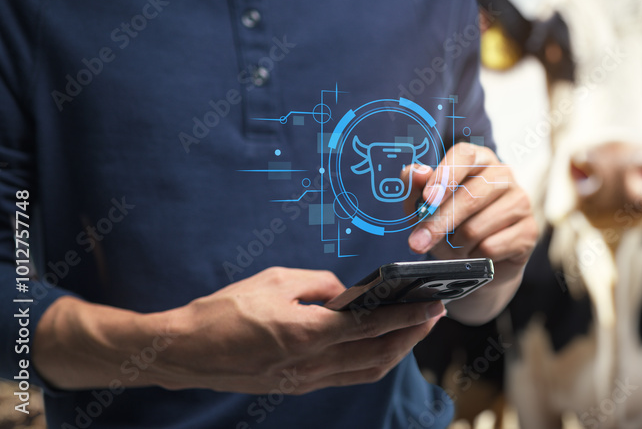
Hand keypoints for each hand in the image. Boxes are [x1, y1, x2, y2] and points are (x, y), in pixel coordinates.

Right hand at [35, 267, 445, 392]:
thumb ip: (318, 284)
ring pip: (366, 371)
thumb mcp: (273, 280)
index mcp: (308, 334)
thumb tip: (346, 291)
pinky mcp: (297, 386)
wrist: (183, 351)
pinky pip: (346, 377)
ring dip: (395, 351)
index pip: (373, 325)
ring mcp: (305, 380)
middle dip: (411, 335)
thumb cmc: (223, 311)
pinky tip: (378, 344)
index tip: (433, 305)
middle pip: (378, 355)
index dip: (408, 316)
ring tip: (413, 329)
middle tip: (433, 315)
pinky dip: (370, 361)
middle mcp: (311, 364)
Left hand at [401, 143, 537, 322]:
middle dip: (439, 223)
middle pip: (470, 197)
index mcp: (479, 159)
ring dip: (457, 246)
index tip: (427, 199)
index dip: (445, 176)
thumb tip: (417, 172)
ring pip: (477, 227)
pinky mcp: (529, 231)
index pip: (465, 155)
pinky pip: (490, 248)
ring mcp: (521, 201)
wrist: (480, 260)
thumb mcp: (427, 206)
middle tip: (417, 243)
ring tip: (456, 248)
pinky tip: (476, 255)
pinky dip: (474, 257)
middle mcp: (504, 174)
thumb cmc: (452, 224)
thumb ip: (416, 186)